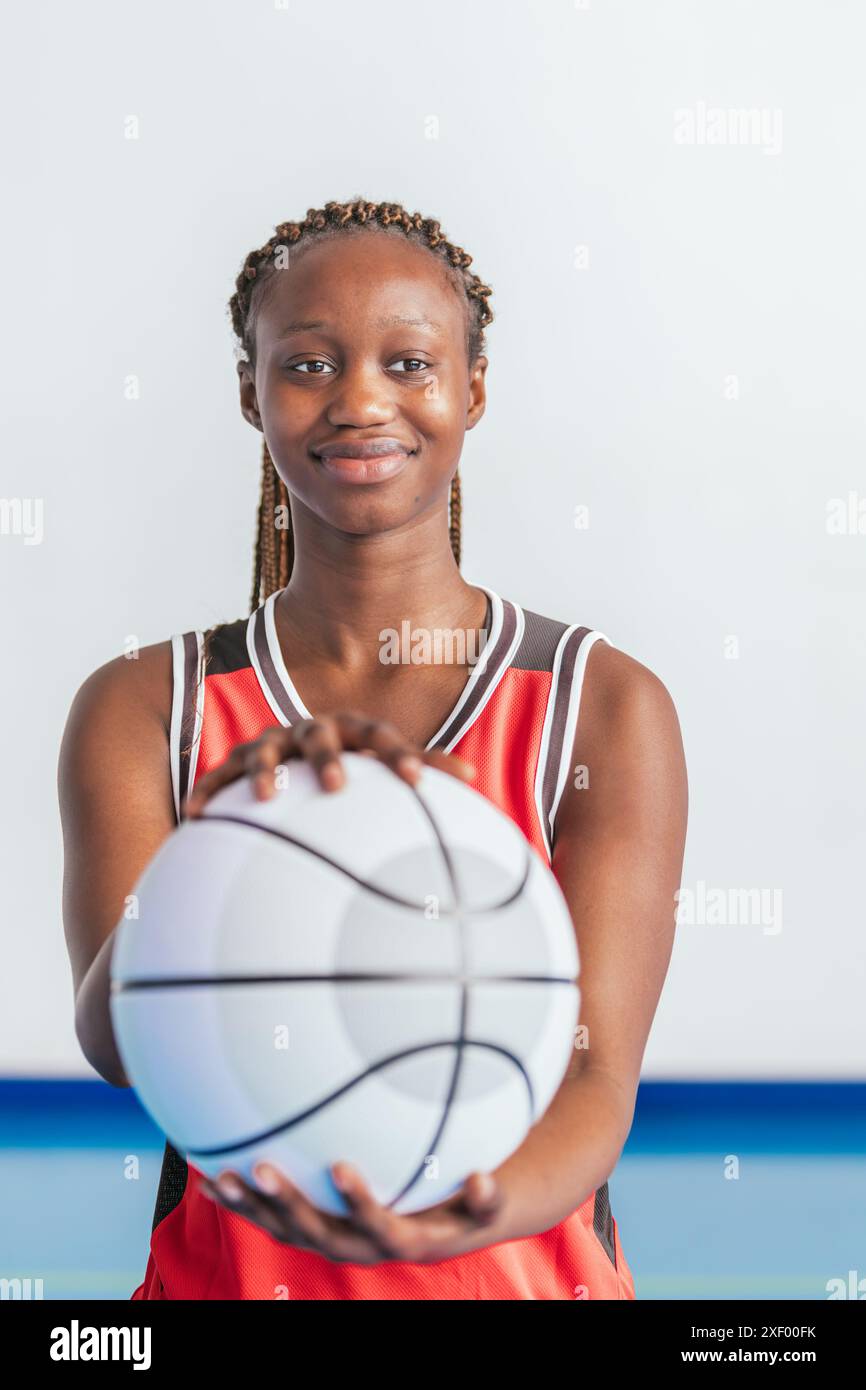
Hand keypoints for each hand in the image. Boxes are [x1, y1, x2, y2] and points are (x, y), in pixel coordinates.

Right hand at [182, 710, 474, 817]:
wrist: (298, 748)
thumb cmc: (352, 758)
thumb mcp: (384, 758)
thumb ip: (424, 765)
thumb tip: (475, 775)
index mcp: (352, 729)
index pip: (381, 737)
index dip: (400, 756)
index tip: (418, 782)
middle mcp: (311, 730)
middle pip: (320, 736)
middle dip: (327, 758)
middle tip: (338, 787)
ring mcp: (274, 744)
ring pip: (267, 752)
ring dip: (267, 772)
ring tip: (269, 797)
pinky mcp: (240, 763)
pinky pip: (221, 777)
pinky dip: (209, 793)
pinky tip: (194, 815)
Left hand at [198, 1159, 505, 1264]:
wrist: (445, 1227)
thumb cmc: (467, 1205)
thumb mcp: (485, 1204)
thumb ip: (486, 1198)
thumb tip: (484, 1179)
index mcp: (401, 1241)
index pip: (376, 1227)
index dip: (357, 1202)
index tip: (340, 1165)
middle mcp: (360, 1249)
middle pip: (317, 1233)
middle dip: (288, 1203)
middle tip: (263, 1165)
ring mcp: (332, 1241)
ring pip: (286, 1231)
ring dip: (253, 1207)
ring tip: (221, 1177)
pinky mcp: (313, 1231)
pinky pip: (273, 1221)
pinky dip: (244, 1204)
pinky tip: (211, 1180)